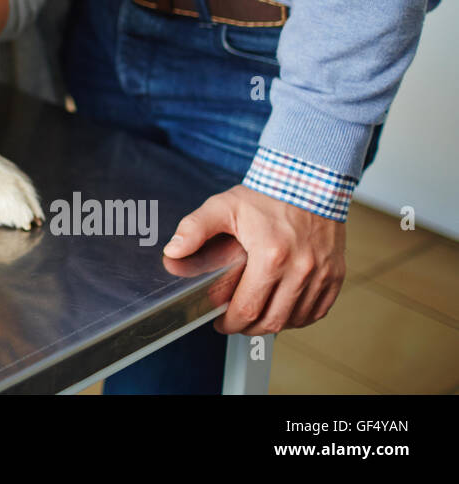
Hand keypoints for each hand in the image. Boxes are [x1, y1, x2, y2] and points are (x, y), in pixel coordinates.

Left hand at [163, 184, 346, 334]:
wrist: (308, 181)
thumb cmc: (266, 195)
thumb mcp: (223, 207)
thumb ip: (194, 229)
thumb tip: (172, 251)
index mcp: (270, 256)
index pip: (248, 308)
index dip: (231, 323)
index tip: (221, 323)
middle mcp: (300, 269)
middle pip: (272, 320)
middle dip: (249, 328)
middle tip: (236, 323)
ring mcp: (321, 273)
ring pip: (296, 319)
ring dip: (274, 324)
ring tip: (257, 316)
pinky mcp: (335, 274)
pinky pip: (318, 310)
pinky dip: (300, 317)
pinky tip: (284, 310)